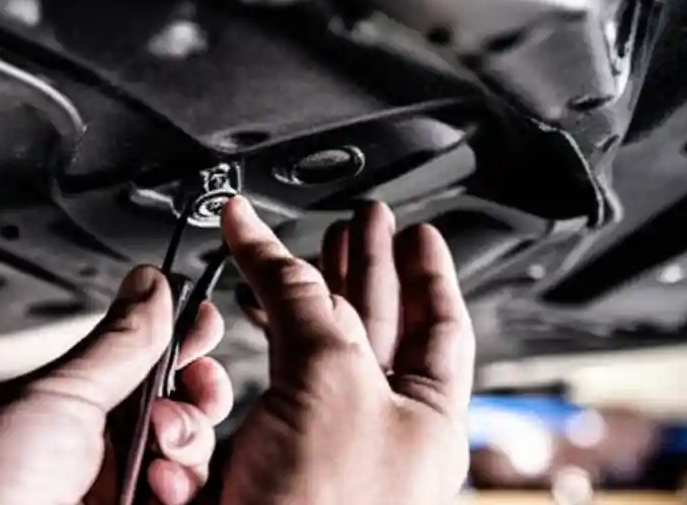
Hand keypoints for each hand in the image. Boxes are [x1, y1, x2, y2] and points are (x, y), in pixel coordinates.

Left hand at [0, 265, 233, 504]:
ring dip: (189, 450)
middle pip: (183, 416)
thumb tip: (150, 284)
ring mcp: (111, 496)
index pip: (151, 364)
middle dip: (197, 400)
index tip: (205, 328)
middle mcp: (97, 452)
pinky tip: (162, 489)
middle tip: (183, 399)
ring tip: (159, 457)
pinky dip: (184, 493)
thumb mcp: (56, 397)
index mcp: (75, 406)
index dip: (185, 344)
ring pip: (189, 468)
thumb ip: (118, 343)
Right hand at [218, 196, 474, 504]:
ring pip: (312, 355)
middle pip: (376, 331)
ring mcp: (322, 447)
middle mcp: (380, 431)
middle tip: (352, 225)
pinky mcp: (268, 462)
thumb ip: (300, 302)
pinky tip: (246, 320)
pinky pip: (265, 389)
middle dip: (358, 273)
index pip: (441, 325)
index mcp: (428, 417)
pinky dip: (253, 349)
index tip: (417, 231)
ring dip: (295, 302)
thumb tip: (262, 238)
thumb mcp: (328, 378)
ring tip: (292, 258)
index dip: (426, 271)